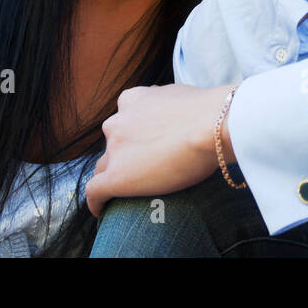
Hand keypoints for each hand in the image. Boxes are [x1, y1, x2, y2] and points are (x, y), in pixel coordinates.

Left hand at [83, 83, 233, 218]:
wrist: (211, 125)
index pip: (123, 120)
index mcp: (132, 100)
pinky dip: (96, 203)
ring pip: (103, 168)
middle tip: (144, 170)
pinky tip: (101, 211)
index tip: (142, 146)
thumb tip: (181, 115)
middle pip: (112, 145)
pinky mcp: (116, 177)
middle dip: (123, 156)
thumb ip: (169, 105)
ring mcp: (115, 150)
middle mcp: (118, 122)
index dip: (131, 135)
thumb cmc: (208, 112)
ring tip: (123, 193)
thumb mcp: (181, 96)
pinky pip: (95, 193)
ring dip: (112, 177)